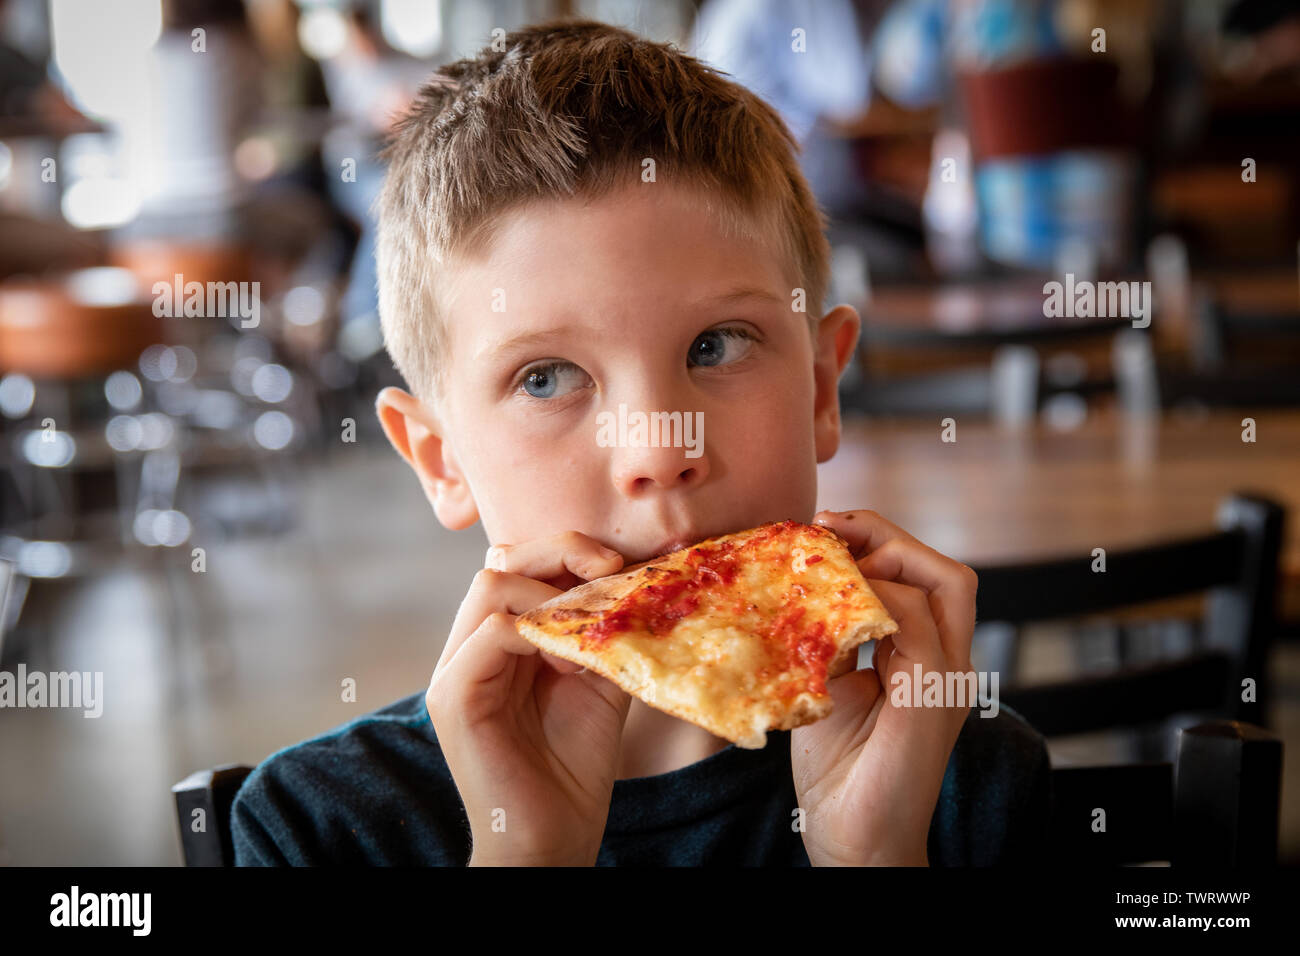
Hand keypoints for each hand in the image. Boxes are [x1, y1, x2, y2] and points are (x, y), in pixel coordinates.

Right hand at [426, 531, 629, 865]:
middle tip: (609, 570)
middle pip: (500, 560)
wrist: (554, 840)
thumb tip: (631, 575)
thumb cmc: (575, 767)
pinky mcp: (454, 697)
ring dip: (552, 594)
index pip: (516, 563)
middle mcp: (470, 647)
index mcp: (498, 640)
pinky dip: (538, 632)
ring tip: (586, 634)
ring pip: (491, 584)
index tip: (618, 567)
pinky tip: (569, 664)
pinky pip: (492, 632)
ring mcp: (456, 670)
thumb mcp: (597, 680)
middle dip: (561, 551)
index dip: (566, 551)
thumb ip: (599, 630)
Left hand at [790, 510, 976, 865]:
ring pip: (948, 581)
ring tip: (832, 555)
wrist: (852, 839)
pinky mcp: (933, 695)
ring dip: (886, 555)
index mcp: (922, 656)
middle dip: (887, 534)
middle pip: (944, 570)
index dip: (877, 541)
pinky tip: (833, 603)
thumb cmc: (837, 768)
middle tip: (827, 528)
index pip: (921, 576)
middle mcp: (945, 660)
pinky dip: (879, 597)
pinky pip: (919, 621)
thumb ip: (828, 635)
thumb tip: (796, 581)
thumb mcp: (825, 683)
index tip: (821, 530)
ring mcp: (947, 676)